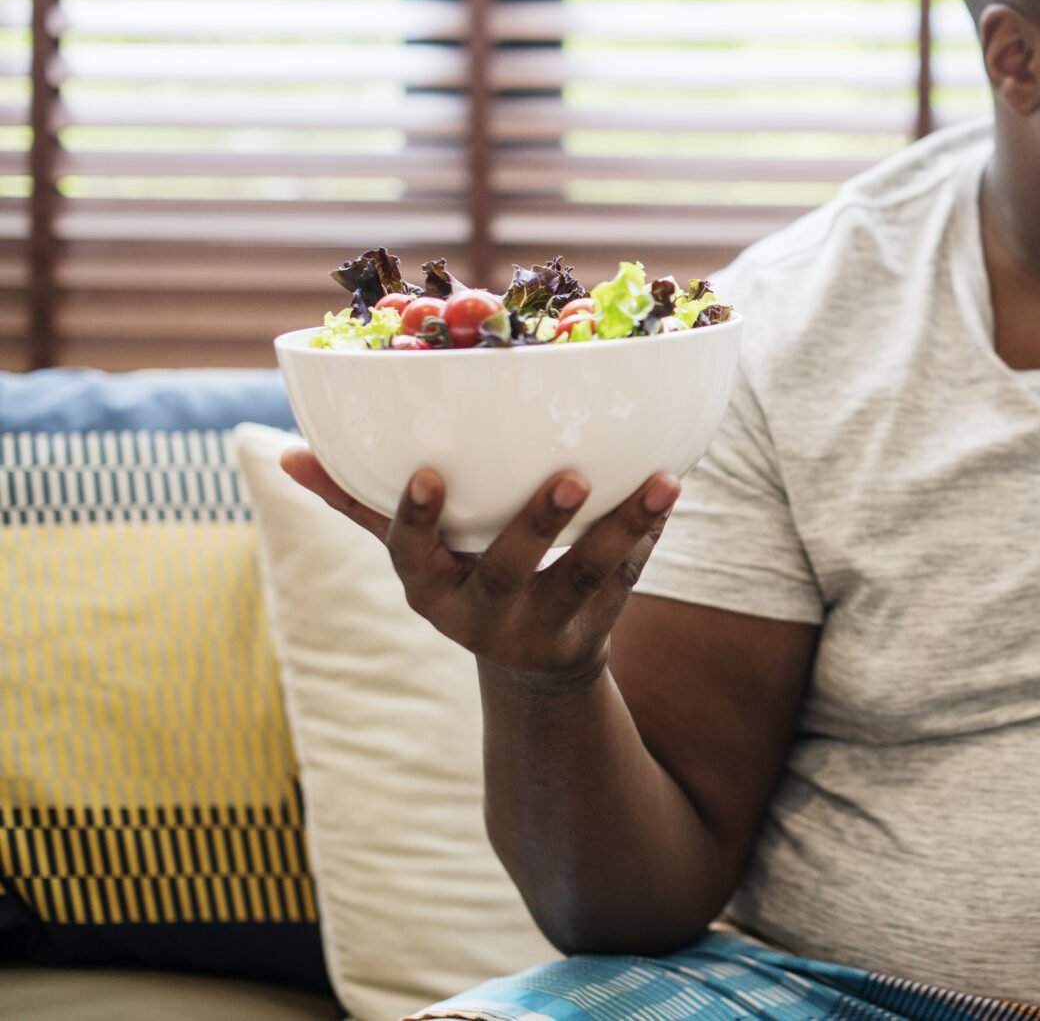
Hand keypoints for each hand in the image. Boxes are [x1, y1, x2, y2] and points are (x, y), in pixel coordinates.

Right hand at [281, 447, 680, 689]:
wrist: (530, 668)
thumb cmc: (461, 580)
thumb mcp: (414, 556)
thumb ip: (356, 503)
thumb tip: (286, 453)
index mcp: (428, 589)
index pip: (410, 555)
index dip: (415, 519)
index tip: (427, 474)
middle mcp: (482, 615)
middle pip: (508, 572)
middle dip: (537, 526)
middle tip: (570, 476)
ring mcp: (543, 628)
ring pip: (588, 577)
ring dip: (625, 527)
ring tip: (663, 481)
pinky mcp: (596, 630)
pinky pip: (628, 579)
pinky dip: (650, 535)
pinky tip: (670, 486)